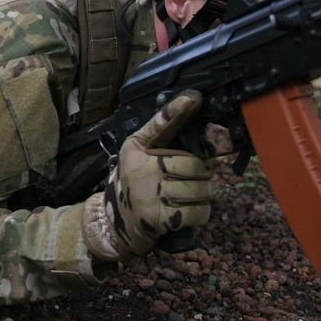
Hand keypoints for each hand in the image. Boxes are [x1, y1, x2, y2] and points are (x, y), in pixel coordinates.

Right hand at [106, 90, 211, 255]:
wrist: (117, 223)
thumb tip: (195, 108)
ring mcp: (151, 195)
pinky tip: (189, 209)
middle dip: (203, 174)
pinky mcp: (161, 218)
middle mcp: (142, 169)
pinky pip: (199, 211)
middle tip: (195, 177)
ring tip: (191, 194)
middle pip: (194, 166)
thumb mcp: (139, 153)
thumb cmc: (136, 182)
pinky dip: (201, 211)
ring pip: (201, 189)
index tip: (194, 98)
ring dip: (203, 194)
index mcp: (137, 150)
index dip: (177, 111)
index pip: (159, 126)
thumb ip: (163, 132)